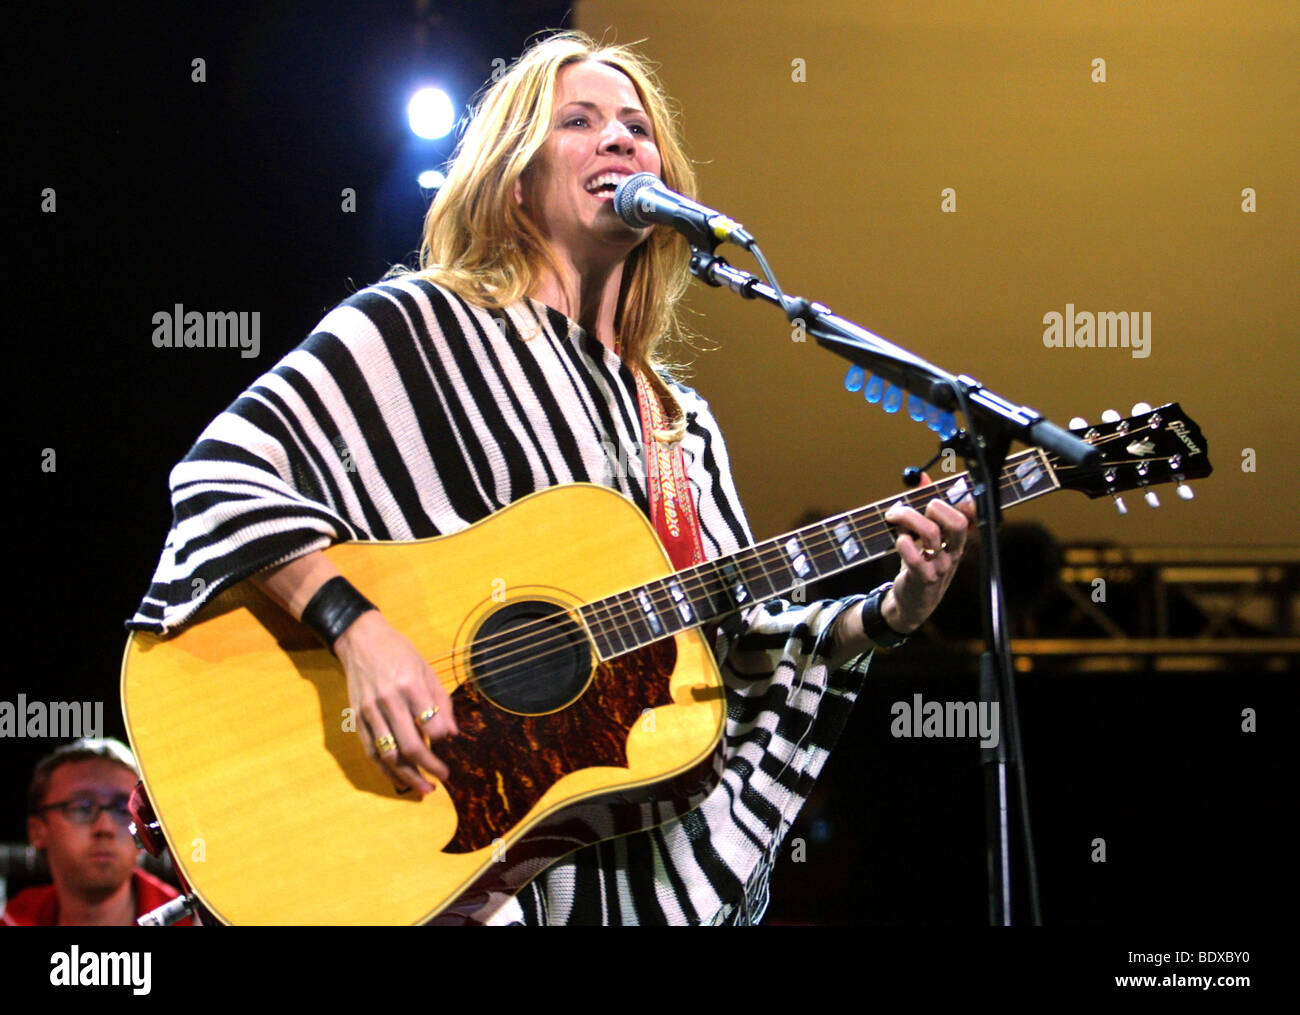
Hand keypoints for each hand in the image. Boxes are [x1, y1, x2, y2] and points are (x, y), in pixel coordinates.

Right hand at [333, 611, 458, 796]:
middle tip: (443, 778)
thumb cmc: (399, 652)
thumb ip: (441, 701)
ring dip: (408, 776)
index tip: (450, 746)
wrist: (360, 640)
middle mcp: (388, 701)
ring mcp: (370, 712)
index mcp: (410, 685)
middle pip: (410, 745)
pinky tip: (399, 780)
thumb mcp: (426, 669)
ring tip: (424, 789)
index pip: (430, 722)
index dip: (442, 738)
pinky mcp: (357, 720)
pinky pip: (371, 752)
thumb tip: (453, 734)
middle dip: (430, 766)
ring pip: (389, 755)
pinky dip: (385, 771)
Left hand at [881, 472, 975, 633]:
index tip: (948, 491)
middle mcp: (953, 552)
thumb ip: (924, 505)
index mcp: (957, 540)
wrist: (913, 601)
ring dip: (908, 519)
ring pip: (931, 533)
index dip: (964, 502)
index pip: (971, 517)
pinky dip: (903, 543)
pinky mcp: (922, 578)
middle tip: (916, 507)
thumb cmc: (920, 561)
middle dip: (935, 507)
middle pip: (958, 522)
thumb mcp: (925, 535)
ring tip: (896, 520)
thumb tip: (919, 477)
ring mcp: (940, 566)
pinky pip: (915, 556)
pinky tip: (899, 540)